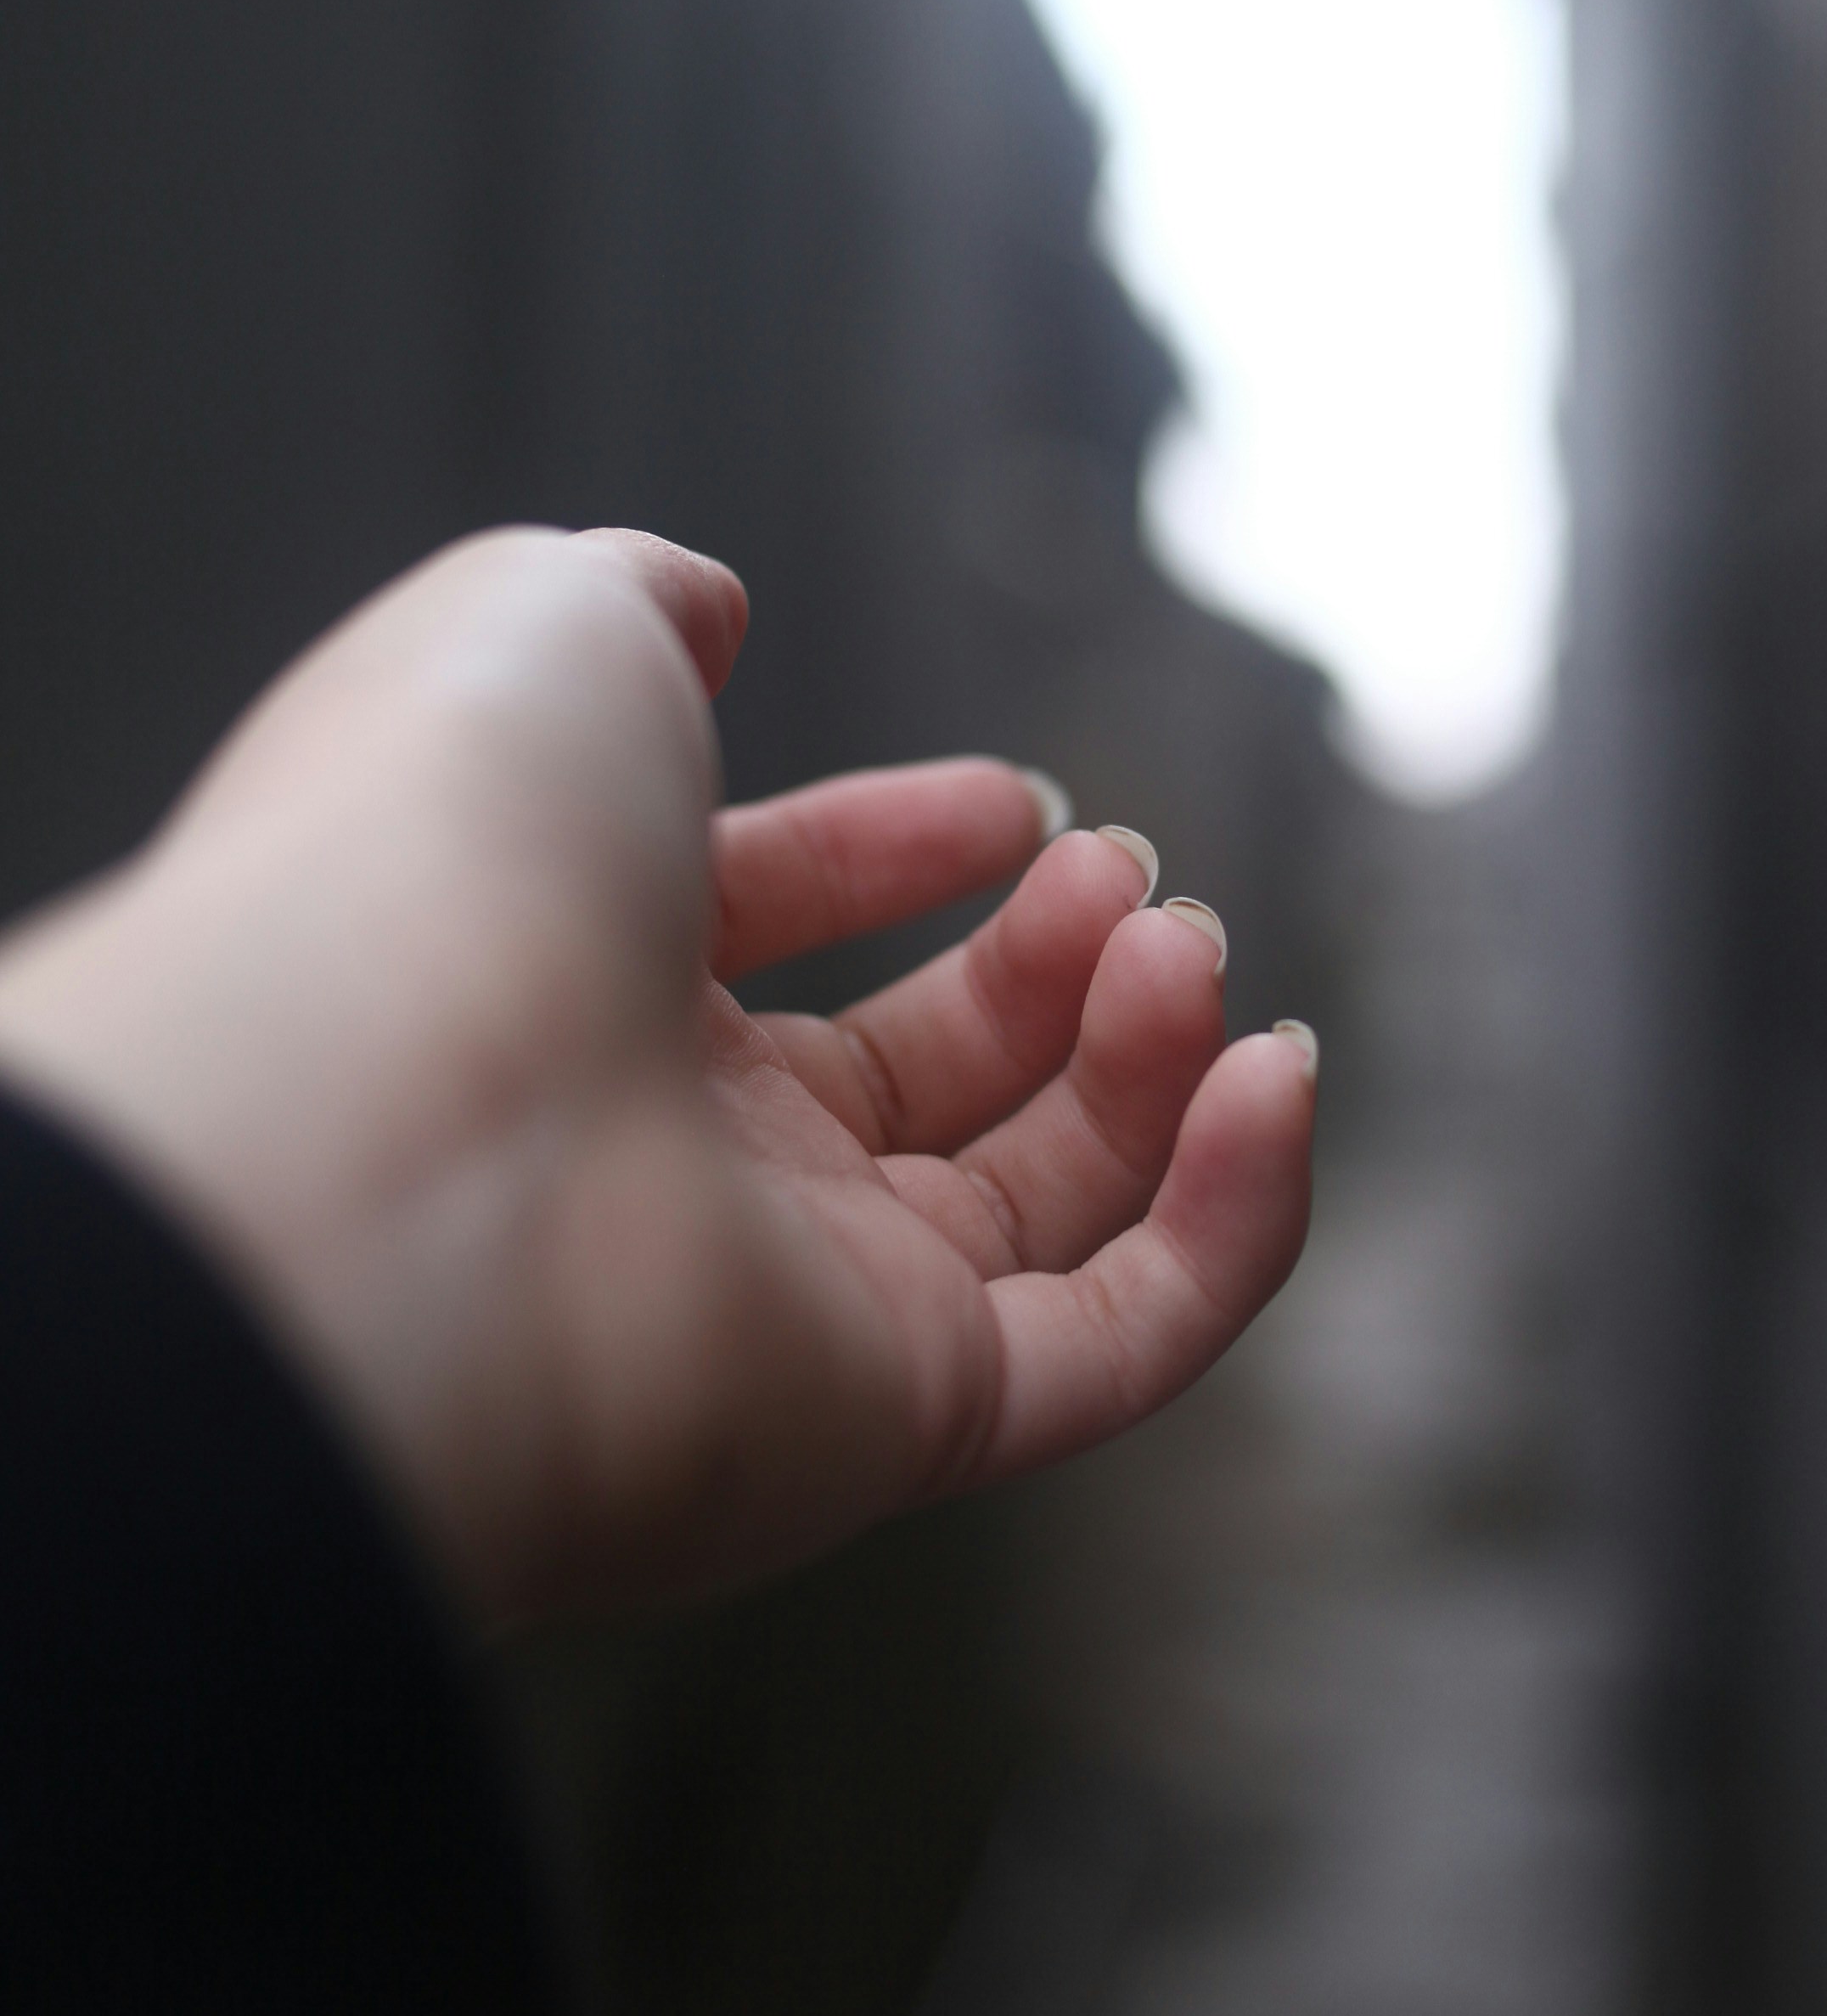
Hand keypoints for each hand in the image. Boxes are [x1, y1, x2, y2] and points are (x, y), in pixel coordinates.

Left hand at [0, 528, 1316, 1624]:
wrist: (364, 1140)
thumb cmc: (425, 860)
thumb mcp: (538, 625)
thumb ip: (647, 598)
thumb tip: (717, 606)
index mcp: (570, 973)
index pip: (768, 924)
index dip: (903, 847)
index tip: (1019, 802)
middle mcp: (674, 1157)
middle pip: (927, 1074)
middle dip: (1057, 956)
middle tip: (1132, 880)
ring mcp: (787, 1301)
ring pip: (1044, 1202)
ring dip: (1152, 1057)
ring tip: (1184, 950)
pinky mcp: (894, 1418)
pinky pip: (1117, 1343)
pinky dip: (1233, 1218)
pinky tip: (1273, 1080)